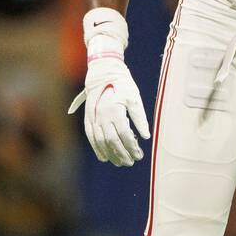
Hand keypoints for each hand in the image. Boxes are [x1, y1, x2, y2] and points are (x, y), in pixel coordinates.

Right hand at [68, 52, 149, 166]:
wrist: (104, 72)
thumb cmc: (122, 84)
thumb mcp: (135, 98)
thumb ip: (140, 118)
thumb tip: (146, 136)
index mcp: (115, 110)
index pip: (124, 134)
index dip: (132, 146)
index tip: (139, 154)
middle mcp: (102, 115)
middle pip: (112, 141)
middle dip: (122, 154)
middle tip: (131, 162)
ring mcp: (93, 117)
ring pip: (101, 141)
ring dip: (111, 154)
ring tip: (120, 162)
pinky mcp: (88, 118)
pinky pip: (91, 137)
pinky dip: (97, 148)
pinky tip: (104, 157)